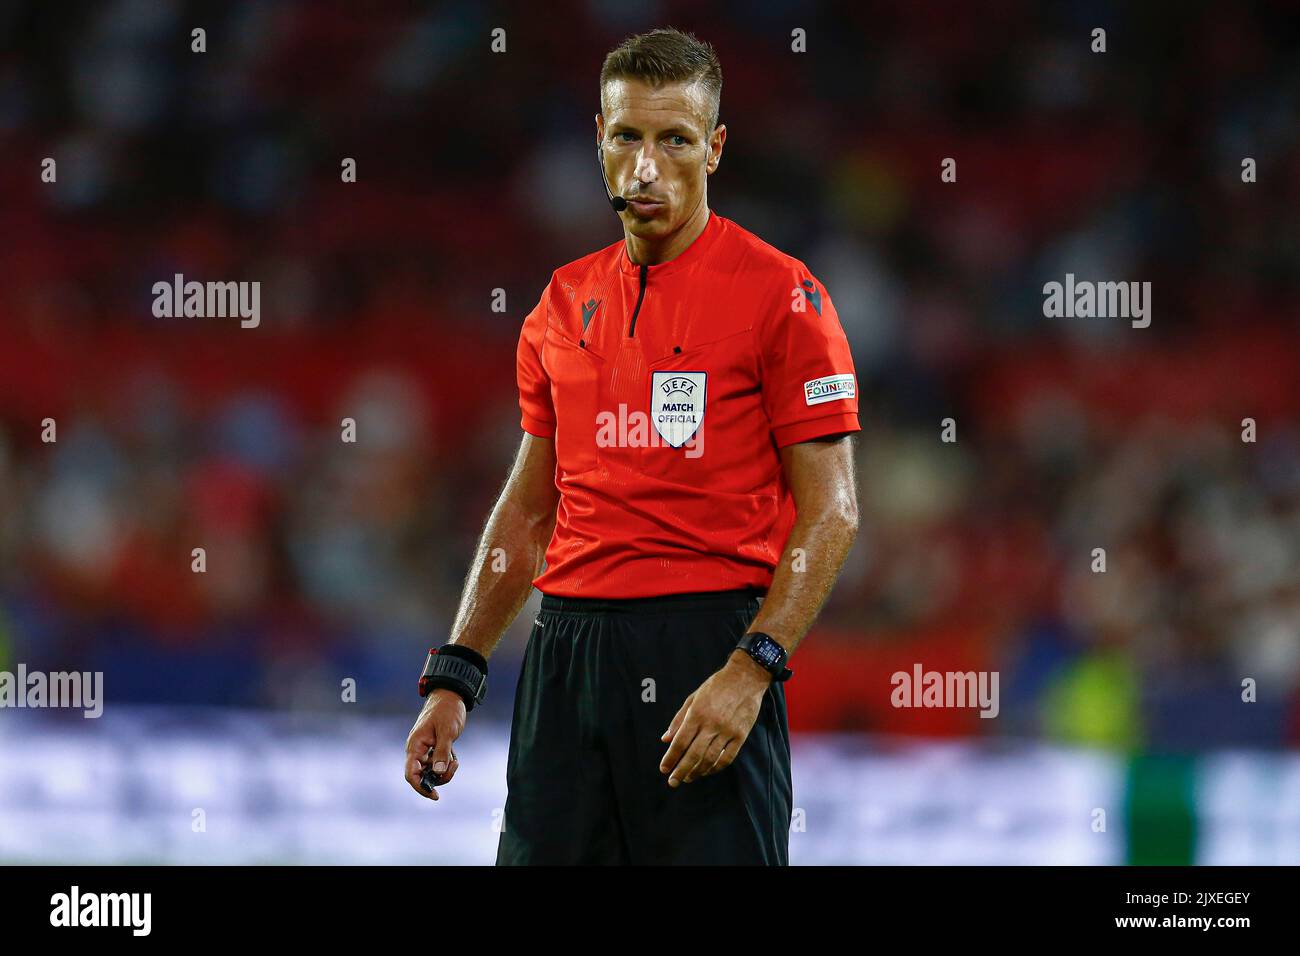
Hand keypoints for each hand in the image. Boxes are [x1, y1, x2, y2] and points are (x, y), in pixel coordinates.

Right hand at [404, 689, 465, 800]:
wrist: (450, 696)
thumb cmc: (446, 711)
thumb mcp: (447, 731)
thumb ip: (442, 752)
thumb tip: (437, 773)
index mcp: (415, 746)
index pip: (411, 774)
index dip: (420, 788)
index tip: (434, 795)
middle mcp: (417, 750)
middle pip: (423, 776)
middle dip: (438, 778)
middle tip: (453, 767)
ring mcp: (425, 750)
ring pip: (432, 772)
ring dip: (444, 771)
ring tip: (455, 760)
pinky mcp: (434, 748)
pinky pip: (438, 764)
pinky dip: (447, 764)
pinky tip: (454, 756)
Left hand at [659, 651, 771, 786]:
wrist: (745, 678)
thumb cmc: (716, 686)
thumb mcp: (693, 697)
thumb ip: (679, 719)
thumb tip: (665, 739)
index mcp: (697, 713)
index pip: (680, 741)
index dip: (671, 757)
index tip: (664, 769)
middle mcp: (712, 724)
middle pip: (694, 754)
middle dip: (681, 771)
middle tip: (673, 782)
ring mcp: (728, 730)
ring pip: (710, 759)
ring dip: (697, 772)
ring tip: (688, 778)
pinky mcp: (741, 735)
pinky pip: (728, 757)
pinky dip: (716, 767)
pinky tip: (707, 771)